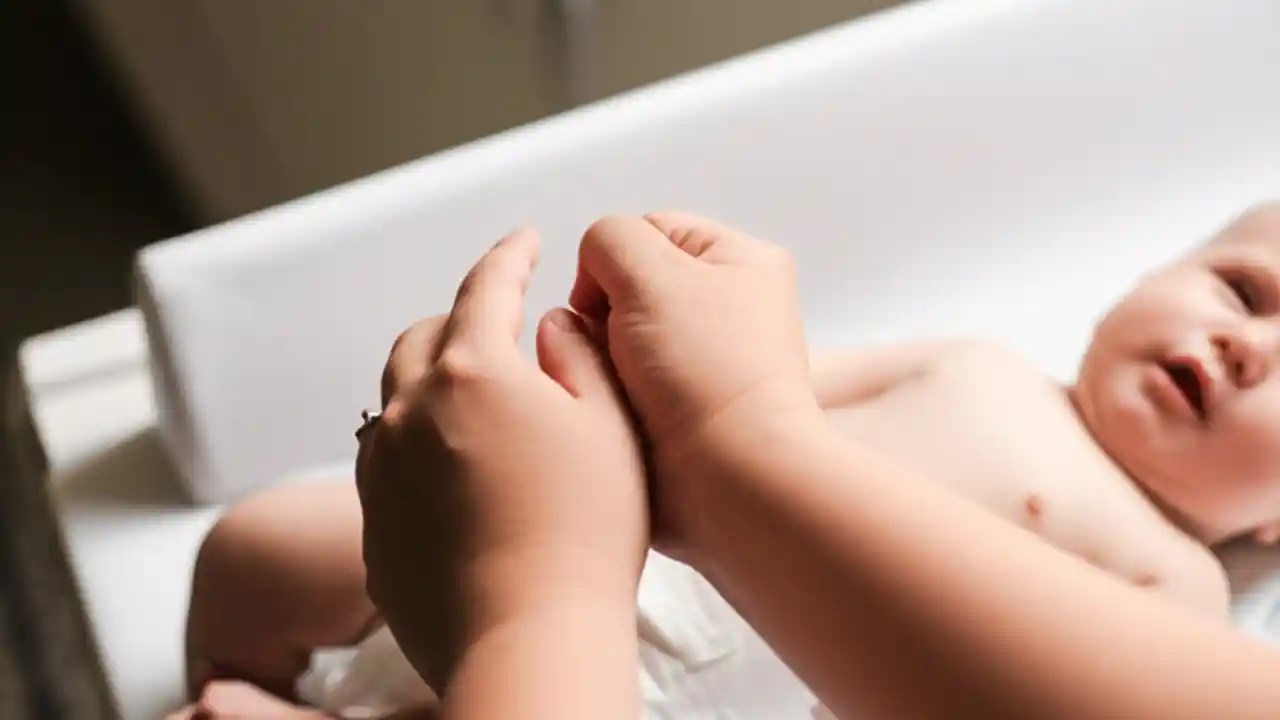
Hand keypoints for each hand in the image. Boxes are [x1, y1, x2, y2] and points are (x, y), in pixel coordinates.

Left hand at [357, 229, 646, 691]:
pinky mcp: (374, 524)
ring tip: (473, 398)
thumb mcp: (609, 424)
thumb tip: (548, 326)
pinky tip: (452, 467)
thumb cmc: (587, 531)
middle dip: (462, 318)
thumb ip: (578, 356)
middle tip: (500, 326)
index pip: (488, 286)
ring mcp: (382, 470)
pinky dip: (414, 442)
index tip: (525, 240)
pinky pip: (385, 460)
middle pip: (424, 336)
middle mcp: (411, 410)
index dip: (511, 255)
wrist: (529, 636)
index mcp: (474, 371)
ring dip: (430, 380)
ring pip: (393, 397)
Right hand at [569, 212, 821, 555]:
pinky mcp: (685, 411)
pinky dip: (611, 398)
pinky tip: (620, 416)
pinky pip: (622, 388)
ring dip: (601, 360)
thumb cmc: (707, 375)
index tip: (605, 302)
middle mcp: (729, 308)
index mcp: (741, 260)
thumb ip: (609, 239)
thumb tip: (594, 277)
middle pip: (628, 288)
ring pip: (617, 340)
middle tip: (617, 351)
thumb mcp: (650, 272)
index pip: (646, 229)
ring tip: (619, 391)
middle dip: (603, 316)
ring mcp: (706, 362)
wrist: (733, 479)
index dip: (610, 260)